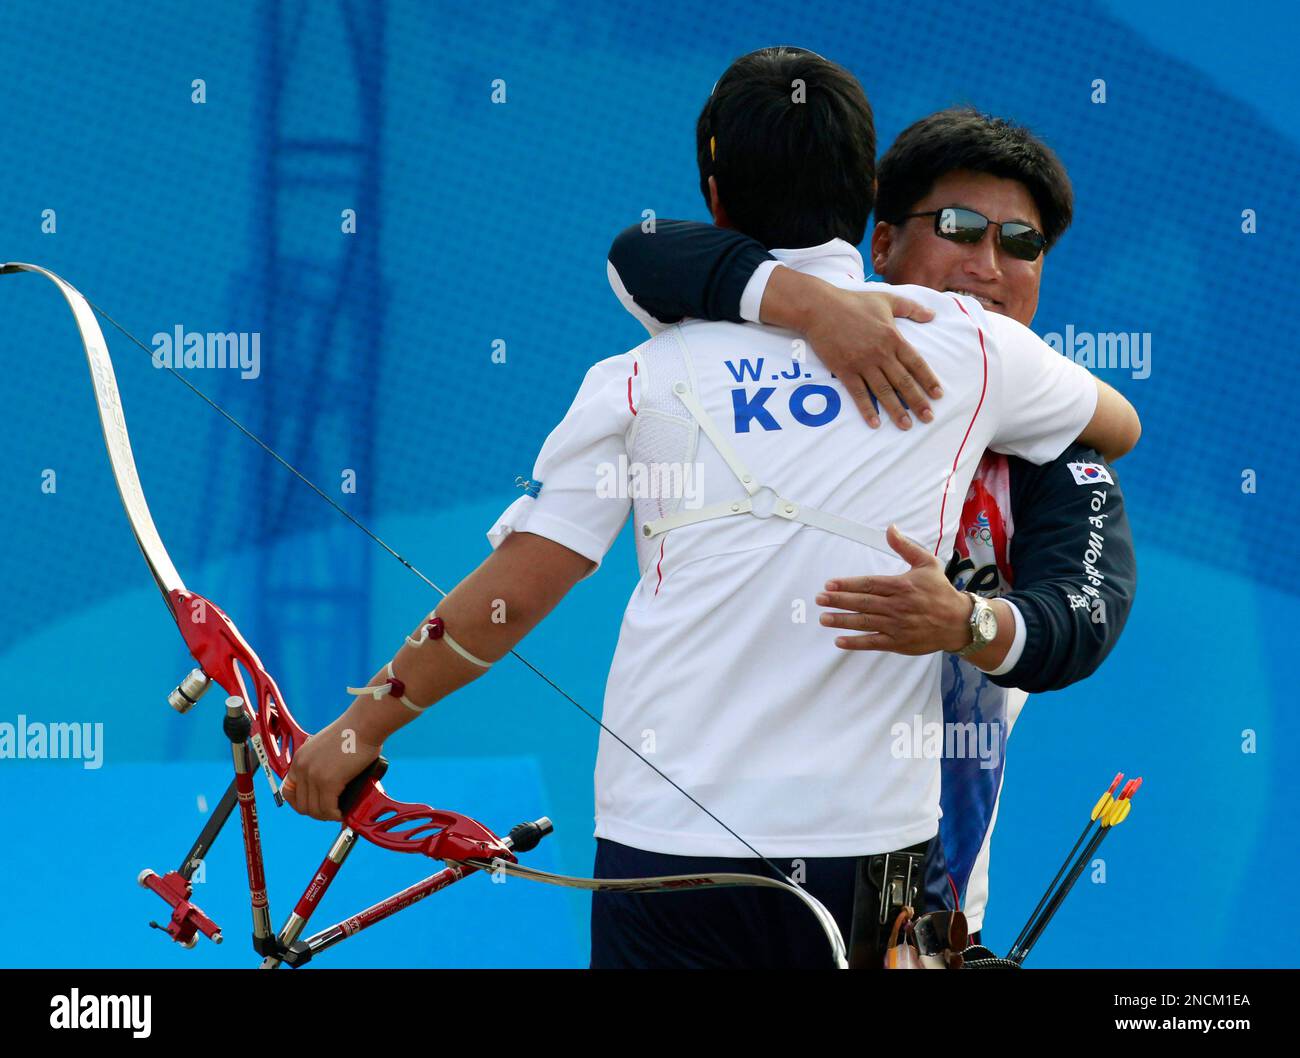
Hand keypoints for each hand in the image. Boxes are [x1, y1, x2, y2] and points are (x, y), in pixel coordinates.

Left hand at [283, 714, 382, 821]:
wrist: (363, 725)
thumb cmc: (352, 733)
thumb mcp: (324, 746)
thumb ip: (319, 763)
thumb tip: (327, 784)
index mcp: (299, 759)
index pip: (289, 791)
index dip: (301, 803)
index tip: (314, 805)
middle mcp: (302, 768)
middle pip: (301, 805)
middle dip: (316, 812)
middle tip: (331, 811)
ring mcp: (314, 775)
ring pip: (315, 810)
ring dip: (327, 815)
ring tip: (339, 813)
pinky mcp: (328, 782)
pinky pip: (328, 809)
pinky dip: (336, 815)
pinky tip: (343, 812)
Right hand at [768, 267, 941, 428]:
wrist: (820, 308)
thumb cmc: (854, 303)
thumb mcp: (886, 300)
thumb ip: (911, 308)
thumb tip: (932, 315)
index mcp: (893, 338)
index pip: (916, 363)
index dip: (928, 380)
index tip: (938, 395)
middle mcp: (881, 354)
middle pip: (903, 382)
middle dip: (917, 401)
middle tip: (928, 418)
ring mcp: (862, 363)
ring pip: (883, 391)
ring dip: (896, 410)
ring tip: (906, 425)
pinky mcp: (845, 370)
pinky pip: (858, 394)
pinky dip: (867, 409)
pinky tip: (874, 423)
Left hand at [815, 524, 971, 654]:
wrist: (959, 622)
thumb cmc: (940, 590)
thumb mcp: (926, 563)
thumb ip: (905, 547)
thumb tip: (890, 528)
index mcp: (901, 586)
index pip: (869, 584)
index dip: (847, 584)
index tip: (829, 584)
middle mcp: (897, 606)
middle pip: (863, 602)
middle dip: (839, 600)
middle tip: (819, 599)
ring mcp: (897, 626)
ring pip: (865, 622)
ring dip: (843, 620)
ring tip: (824, 618)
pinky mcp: (899, 642)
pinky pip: (874, 642)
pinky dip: (856, 642)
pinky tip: (839, 640)